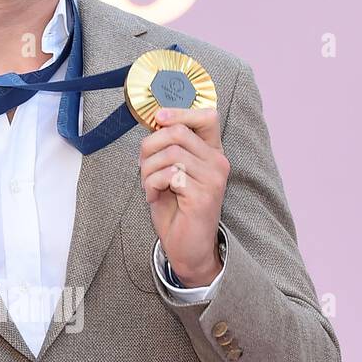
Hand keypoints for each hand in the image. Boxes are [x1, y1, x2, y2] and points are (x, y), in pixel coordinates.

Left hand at [138, 106, 227, 285]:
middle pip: (178, 132)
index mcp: (212, 153)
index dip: (179, 112)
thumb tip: (154, 123)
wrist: (187, 248)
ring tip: (149, 185)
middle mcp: (218, 162)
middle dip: (150, 146)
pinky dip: (151, 185)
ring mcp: (213, 178)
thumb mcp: (171, 173)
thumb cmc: (177, 211)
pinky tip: (152, 197)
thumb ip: (168, 149)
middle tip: (143, 165)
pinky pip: (169, 175)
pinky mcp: (204, 195)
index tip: (157, 120)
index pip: (207, 116)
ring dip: (148, 169)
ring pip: (170, 153)